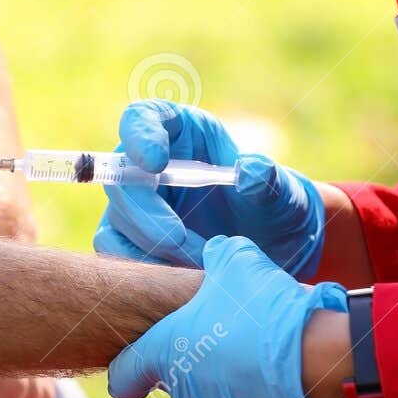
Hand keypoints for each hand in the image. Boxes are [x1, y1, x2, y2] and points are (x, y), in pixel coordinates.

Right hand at [93, 100, 325, 274]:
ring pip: (117, 222)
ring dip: (152, 248)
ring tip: (198, 264)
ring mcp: (136, 204)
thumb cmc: (273, 208)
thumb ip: (267, 180)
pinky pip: (117, 253)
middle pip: (122, 179)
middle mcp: (150, 165)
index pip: (142, 119)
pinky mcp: (131, 239)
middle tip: (182, 240)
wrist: (272, 251)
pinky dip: (143, 269)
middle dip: (149, 215)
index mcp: (181, 132)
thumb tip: (251, 170)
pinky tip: (178, 279)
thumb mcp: (281, 192)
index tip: (156, 163)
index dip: (140, 136)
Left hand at [108, 236, 349, 397]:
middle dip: (203, 367)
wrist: (316, 359)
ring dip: (232, 389)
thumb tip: (216, 254)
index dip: (130, 372)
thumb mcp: (237, 262)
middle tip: (236, 343)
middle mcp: (183, 393)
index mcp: (167, 351)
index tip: (136, 376)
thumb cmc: (267, 309)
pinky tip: (280, 389)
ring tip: (265, 363)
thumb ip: (216, 257)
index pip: (125, 374)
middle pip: (181, 384)